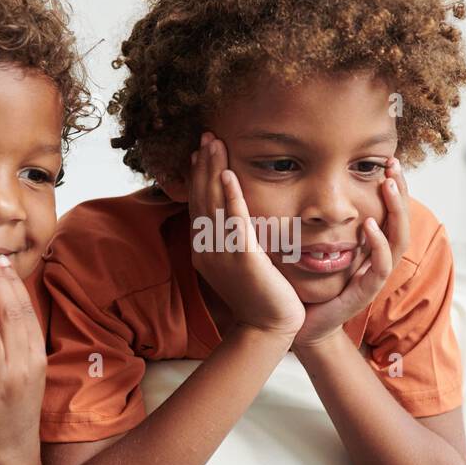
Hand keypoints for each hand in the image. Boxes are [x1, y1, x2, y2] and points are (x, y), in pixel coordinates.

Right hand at [189, 132, 304, 337]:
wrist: (268, 328)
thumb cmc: (259, 297)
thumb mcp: (239, 265)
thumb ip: (232, 241)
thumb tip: (232, 219)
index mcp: (204, 250)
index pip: (198, 205)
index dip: (198, 177)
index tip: (198, 153)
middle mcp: (207, 249)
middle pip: (202, 198)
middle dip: (203, 164)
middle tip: (206, 135)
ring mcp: (223, 253)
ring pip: (214, 203)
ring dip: (212, 169)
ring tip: (214, 142)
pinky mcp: (243, 258)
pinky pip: (234, 220)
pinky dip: (230, 196)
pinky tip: (227, 174)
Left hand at [293, 156, 409, 348]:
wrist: (302, 324)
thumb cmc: (308, 283)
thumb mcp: (315, 244)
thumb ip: (318, 220)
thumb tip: (306, 186)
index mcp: (370, 247)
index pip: (391, 212)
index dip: (393, 187)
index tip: (388, 160)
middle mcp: (377, 259)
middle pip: (401, 220)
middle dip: (400, 191)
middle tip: (393, 164)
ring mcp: (374, 276)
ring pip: (399, 239)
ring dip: (395, 210)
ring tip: (388, 185)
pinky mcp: (365, 292)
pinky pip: (381, 266)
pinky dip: (378, 244)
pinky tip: (370, 225)